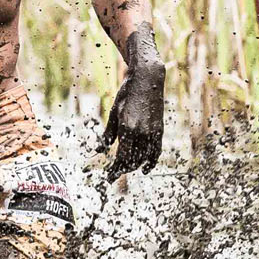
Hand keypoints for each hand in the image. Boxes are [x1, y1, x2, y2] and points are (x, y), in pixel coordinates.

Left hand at [100, 63, 164, 180]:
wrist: (147, 81)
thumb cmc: (126, 95)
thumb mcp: (113, 113)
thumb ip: (108, 134)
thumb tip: (99, 151)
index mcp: (127, 129)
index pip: (121, 158)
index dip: (115, 170)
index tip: (108, 177)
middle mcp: (142, 133)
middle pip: (133, 160)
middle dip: (122, 170)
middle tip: (113, 174)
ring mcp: (152, 132)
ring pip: (144, 158)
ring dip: (134, 167)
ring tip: (124, 170)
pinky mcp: (159, 130)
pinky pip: (156, 151)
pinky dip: (151, 162)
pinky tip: (144, 169)